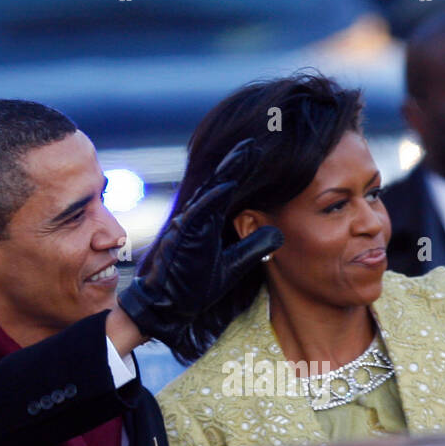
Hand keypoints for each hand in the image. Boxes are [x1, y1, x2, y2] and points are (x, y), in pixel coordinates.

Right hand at [117, 137, 281, 349]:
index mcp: (209, 221)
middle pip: (220, 181)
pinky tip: (228, 183)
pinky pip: (199, 213)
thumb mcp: (232, 266)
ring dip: (228, 169)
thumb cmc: (192, 286)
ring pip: (210, 190)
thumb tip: (278, 233)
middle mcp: (197, 217)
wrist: (166, 306)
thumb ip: (253, 248)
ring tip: (247, 150)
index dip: (243, 168)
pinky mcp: (182, 236)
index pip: (229, 188)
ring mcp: (188, 224)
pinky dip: (213, 198)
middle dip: (238, 159)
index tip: (261, 150)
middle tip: (257, 139)